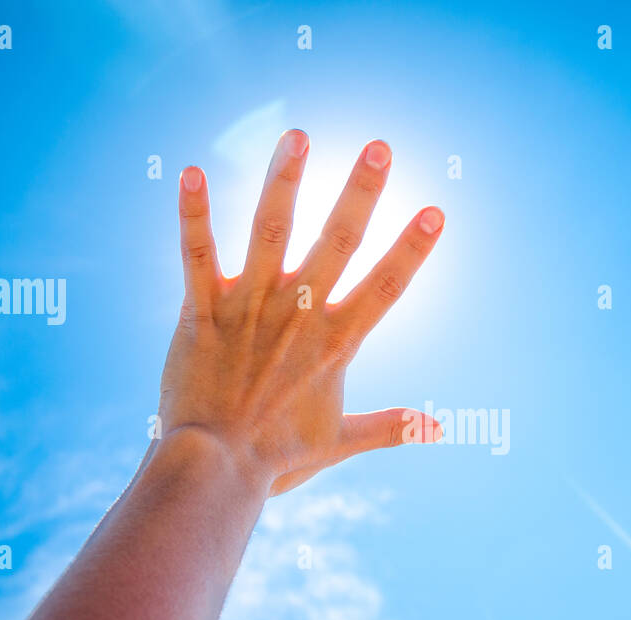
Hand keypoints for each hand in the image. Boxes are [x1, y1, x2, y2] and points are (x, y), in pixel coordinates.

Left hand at [159, 130, 445, 495]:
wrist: (213, 471)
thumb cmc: (276, 458)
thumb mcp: (339, 441)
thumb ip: (388, 427)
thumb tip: (438, 429)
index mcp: (334, 345)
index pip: (384, 289)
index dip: (411, 251)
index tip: (435, 212)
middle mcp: (297, 316)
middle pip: (336, 245)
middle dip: (360, 193)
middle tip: (380, 147)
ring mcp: (248, 310)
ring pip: (269, 234)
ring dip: (283, 182)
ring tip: (297, 136)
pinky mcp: (200, 314)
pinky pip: (196, 257)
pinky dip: (194, 215)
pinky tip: (192, 172)